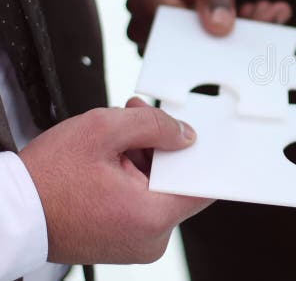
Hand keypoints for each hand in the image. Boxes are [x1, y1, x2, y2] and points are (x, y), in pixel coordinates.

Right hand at [19, 98, 212, 263]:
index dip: (197, 154)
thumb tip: (184, 133)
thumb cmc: (46, 180)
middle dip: (159, 148)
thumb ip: (153, 125)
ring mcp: (140, 243)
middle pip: (178, 182)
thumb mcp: (102, 130)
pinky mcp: (127, 241)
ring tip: (113, 145)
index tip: (187, 136)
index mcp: (151, 216)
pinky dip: (133, 180)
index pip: (203, 185)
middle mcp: (151, 239)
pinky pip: (144, 203)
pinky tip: (111, 162)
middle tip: (134, 124)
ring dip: (143, 161)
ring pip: (159, 190)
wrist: (12, 212)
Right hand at [126, 0, 291, 49]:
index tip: (236, 30)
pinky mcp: (193, 45)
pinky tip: (267, 12)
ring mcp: (171, 39)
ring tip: (270, 11)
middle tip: (268, 16)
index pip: (169, 35)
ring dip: (245, 36)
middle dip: (233, 38)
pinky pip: (221, 50)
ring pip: (210, 54)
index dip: (203, 40)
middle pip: (191, 50)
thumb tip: (220, 28)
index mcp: (145, 0)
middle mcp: (151, 26)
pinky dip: (247, 33)